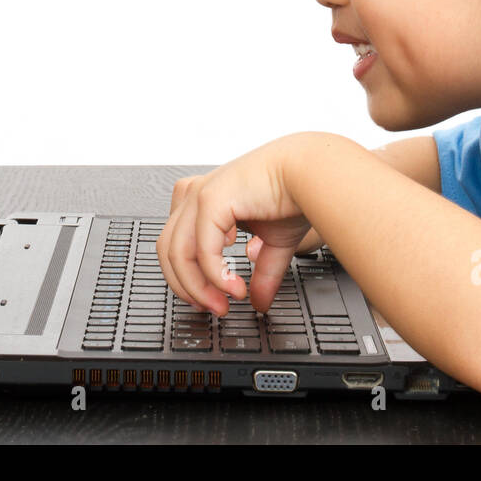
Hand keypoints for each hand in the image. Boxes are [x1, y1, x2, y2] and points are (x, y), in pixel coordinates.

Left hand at [157, 134, 313, 314]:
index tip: (207, 301)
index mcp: (204, 199)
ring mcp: (200, 194)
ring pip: (177, 253)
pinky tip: (235, 287)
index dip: (186, 278)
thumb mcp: (274, 242)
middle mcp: (196, 194)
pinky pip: (202, 250)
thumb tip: (259, 301)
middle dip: (188, 287)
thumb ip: (262, 271)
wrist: (312, 173)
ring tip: (224, 303)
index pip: (176, 244)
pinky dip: (215, 276)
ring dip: (199, 287)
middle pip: (169, 251)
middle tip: (213, 308)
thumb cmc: (295, 193)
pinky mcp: (211, 199)